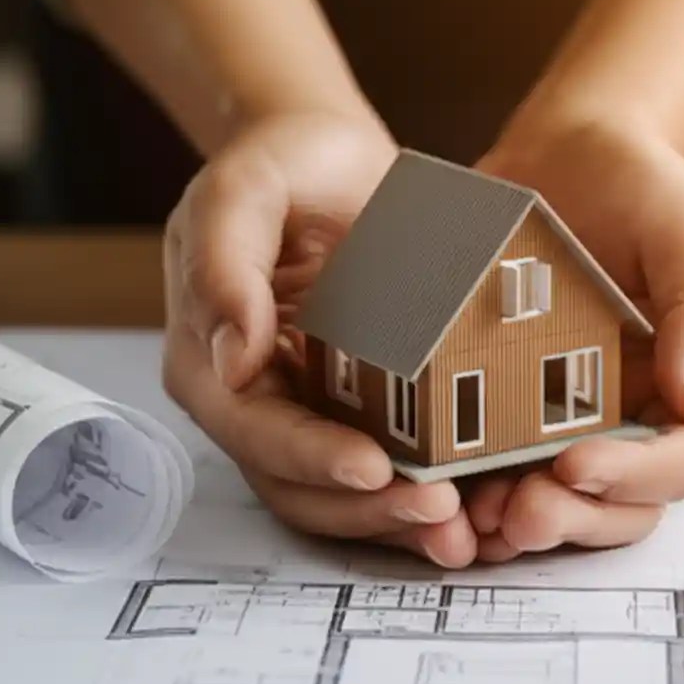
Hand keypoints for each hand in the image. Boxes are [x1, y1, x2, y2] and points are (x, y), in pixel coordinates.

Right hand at [160, 113, 477, 566]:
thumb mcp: (245, 186)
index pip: (253, 429)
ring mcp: (309, 406)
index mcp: (210, 356)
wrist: (332, 156)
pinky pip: (386, 464)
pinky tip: (473, 503)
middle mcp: (256, 396)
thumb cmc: (283, 161)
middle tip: (439, 510)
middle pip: (298, 482)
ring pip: (340, 492)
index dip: (310, 457)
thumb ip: (224, 261)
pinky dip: (420, 491)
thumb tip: (232, 356)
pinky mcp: (361, 404)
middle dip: (365, 508)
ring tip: (462, 527)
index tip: (372, 468)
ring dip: (396, 518)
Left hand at [464, 120, 683, 561]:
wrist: (569, 151)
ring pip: (562, 503)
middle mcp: (638, 416)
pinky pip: (501, 467)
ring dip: (521, 521)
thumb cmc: (643, 187)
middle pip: (622, 505)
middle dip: (572, 520)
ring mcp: (576, 419)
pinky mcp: (516, 408)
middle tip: (517, 513)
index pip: (680, 459)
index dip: (633, 477)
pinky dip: (475, 491)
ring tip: (473, 517)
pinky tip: (442, 489)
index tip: (576, 466)